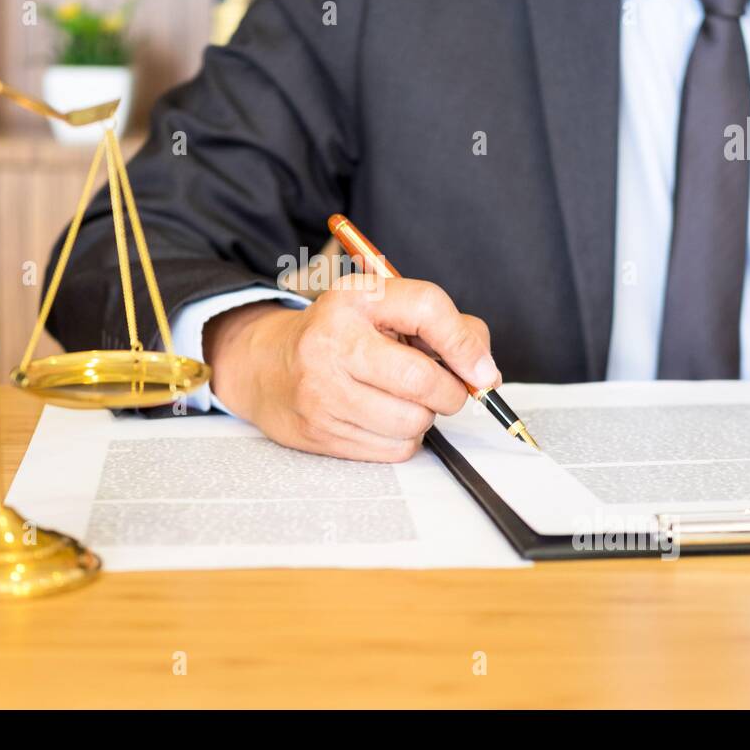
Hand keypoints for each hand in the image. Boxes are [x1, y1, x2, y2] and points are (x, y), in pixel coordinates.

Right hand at [203, 276, 499, 461]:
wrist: (266, 366)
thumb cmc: (339, 335)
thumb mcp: (383, 309)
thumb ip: (442, 327)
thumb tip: (483, 371)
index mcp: (355, 299)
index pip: (427, 308)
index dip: (465, 344)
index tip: (481, 371)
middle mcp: (333, 342)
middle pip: (422, 379)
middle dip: (450, 393)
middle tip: (445, 390)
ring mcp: (323, 391)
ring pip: (412, 421)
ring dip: (424, 417)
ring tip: (405, 401)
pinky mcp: (320, 432)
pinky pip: (393, 449)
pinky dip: (403, 439)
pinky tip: (383, 418)